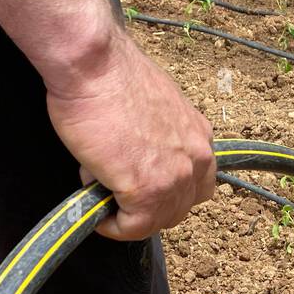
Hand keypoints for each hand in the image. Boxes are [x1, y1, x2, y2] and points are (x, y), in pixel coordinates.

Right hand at [46, 36, 215, 238]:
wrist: (94, 66)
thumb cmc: (110, 77)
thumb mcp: (154, 108)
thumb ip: (158, 139)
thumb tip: (137, 160)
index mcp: (199, 138)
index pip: (197, 186)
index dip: (167, 195)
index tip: (141, 193)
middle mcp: (196, 160)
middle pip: (178, 209)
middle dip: (148, 210)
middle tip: (118, 198)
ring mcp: (174, 178)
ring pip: (156, 221)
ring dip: (127, 216)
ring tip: (101, 196)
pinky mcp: (147, 192)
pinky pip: (132, 228)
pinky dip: (112, 226)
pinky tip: (97, 214)